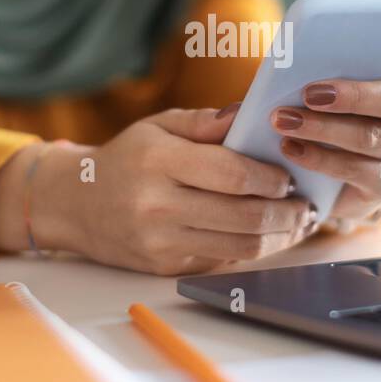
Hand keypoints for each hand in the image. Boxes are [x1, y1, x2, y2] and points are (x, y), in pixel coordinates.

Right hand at [0, 107, 315, 275]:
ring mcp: (160, 242)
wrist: (73, 204)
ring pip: (239, 246)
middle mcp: (158, 206)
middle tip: (307, 205)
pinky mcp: (164, 267)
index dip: (271, 178)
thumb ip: (207, 122)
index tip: (290, 177)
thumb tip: (252, 114)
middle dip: (286, 213)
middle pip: (243, 216)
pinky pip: (221, 260)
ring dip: (277, 237)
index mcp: (159, 162)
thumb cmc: (124, 159)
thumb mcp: (159, 127)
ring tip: (297, 223)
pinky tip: (268, 236)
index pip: (231, 174)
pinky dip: (251, 250)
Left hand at [269, 0, 380, 224]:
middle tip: (309, 91)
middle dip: (352, 95)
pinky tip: (292, 149)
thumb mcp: (344, 86)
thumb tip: (299, 51)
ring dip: (322, 129)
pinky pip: (355, 171)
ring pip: (371, 138)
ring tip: (283, 120)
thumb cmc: (341, 118)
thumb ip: (338, 66)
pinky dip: (319, 158)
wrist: (342, 181)